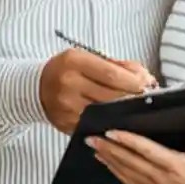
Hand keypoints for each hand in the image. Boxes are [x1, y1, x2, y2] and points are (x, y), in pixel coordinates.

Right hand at [40, 49, 156, 134]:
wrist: (38, 87)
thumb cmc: (67, 69)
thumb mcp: (87, 57)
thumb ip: (117, 66)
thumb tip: (144, 78)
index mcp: (75, 62)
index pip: (111, 75)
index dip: (133, 81)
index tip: (147, 84)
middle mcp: (69, 84)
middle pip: (111, 96)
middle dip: (133, 97)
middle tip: (145, 97)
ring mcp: (68, 108)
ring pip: (106, 114)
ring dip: (124, 112)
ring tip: (133, 107)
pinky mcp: (68, 125)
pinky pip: (96, 125)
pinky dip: (110, 122)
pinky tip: (117, 118)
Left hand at [89, 115, 184, 183]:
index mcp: (176, 166)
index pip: (145, 150)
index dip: (126, 141)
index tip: (110, 132)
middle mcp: (163, 178)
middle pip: (130, 162)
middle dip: (109, 149)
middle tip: (91, 138)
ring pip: (127, 174)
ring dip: (109, 161)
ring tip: (94, 149)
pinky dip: (118, 173)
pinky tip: (108, 165)